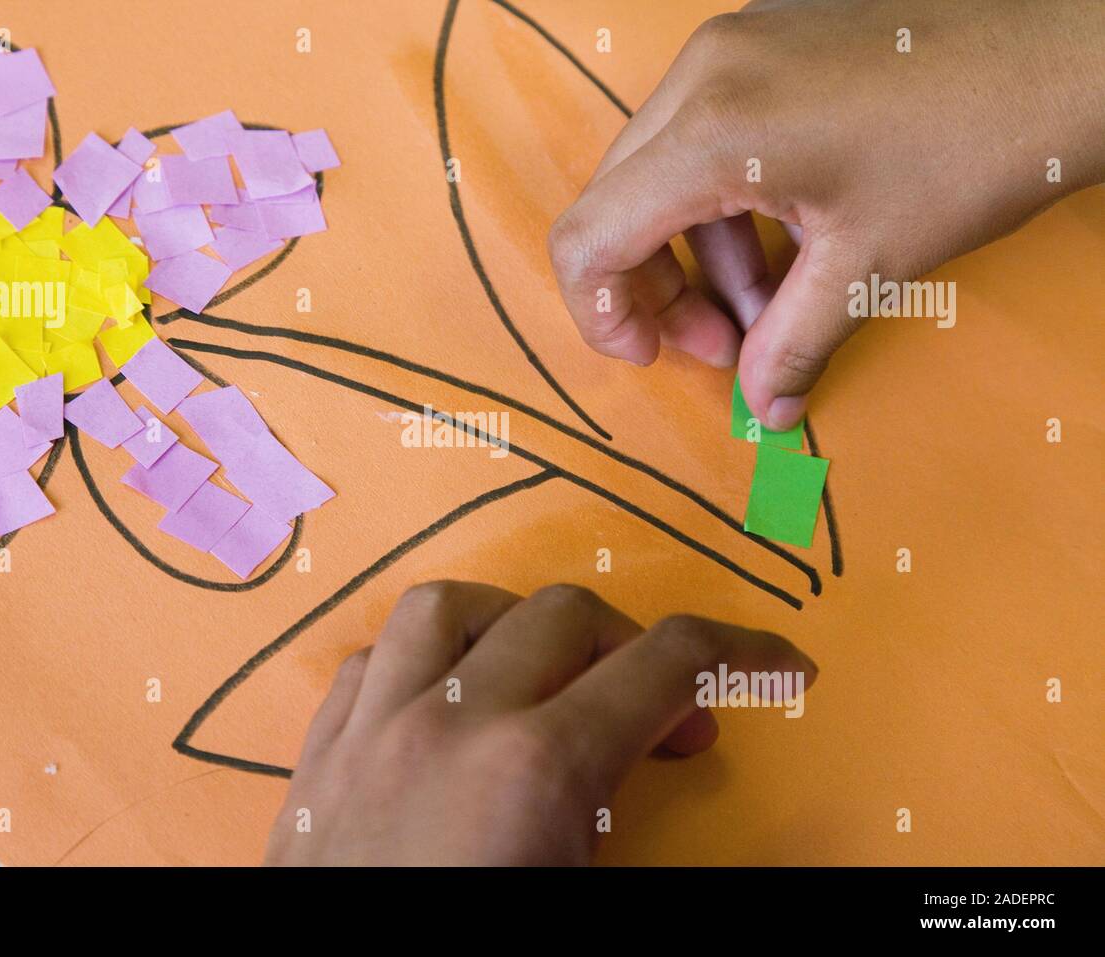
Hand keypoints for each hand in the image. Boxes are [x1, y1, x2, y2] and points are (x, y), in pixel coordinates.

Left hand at [264, 582, 816, 864]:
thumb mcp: (585, 903)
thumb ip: (635, 824)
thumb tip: (678, 771)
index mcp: (538, 768)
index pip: (665, 664)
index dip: (741, 653)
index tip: (778, 664)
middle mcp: (451, 724)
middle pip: (564, 614)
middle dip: (633, 648)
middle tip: (662, 721)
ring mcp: (373, 730)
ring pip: (448, 607)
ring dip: (513, 625)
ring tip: (548, 678)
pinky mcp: (320, 755)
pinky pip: (373, 658)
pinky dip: (423, 659)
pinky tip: (449, 701)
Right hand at [548, 0, 1104, 429]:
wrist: (1064, 43)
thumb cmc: (976, 142)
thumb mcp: (872, 263)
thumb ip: (793, 345)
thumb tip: (761, 410)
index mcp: (712, 132)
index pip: (591, 235)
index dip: (602, 313)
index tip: (652, 356)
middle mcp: (700, 77)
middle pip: (615, 205)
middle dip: (656, 290)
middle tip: (725, 344)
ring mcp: (728, 51)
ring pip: (656, 177)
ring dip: (697, 257)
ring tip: (773, 306)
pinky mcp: (757, 45)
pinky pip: (701, 141)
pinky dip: (724, 207)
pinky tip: (787, 246)